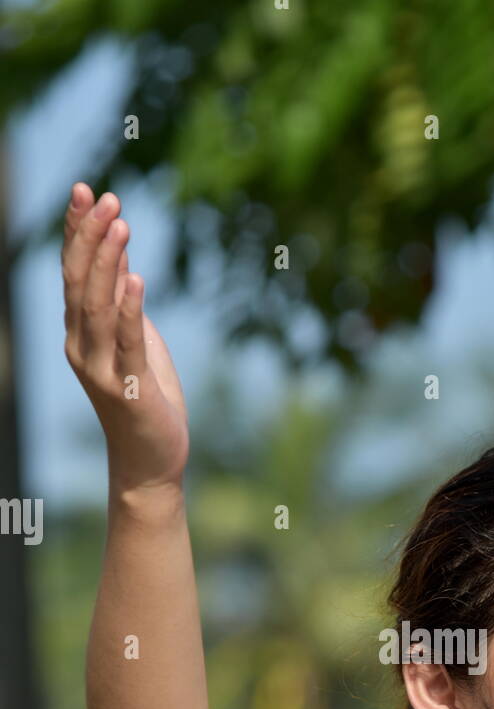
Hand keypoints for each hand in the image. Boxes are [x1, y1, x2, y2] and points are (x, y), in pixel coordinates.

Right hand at [62, 183, 188, 488]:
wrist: (149, 460)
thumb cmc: (145, 397)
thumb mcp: (135, 337)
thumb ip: (122, 298)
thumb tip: (118, 251)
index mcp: (79, 332)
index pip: (73, 272)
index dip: (77, 231)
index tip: (86, 191)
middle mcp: (81, 346)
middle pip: (79, 282)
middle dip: (90, 237)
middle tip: (106, 198)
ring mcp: (100, 368)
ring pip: (96, 306)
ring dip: (108, 263)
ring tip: (121, 224)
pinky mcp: (128, 387)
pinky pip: (127, 342)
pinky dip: (129, 308)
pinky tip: (136, 278)